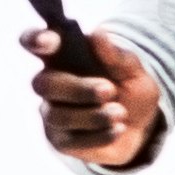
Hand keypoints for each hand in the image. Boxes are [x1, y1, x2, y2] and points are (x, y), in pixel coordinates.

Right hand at [28, 25, 167, 170]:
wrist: (141, 125)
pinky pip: (72, 141)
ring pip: (59, 116)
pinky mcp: (60, 141)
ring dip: (93, 116)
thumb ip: (115, 54)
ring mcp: (51, 113)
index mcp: (61, 56)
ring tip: (120, 113)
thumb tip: (98, 34)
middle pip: (44, 84)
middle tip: (109, 90)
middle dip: (77, 89)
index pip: (32, 41)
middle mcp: (50, 83)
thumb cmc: (129, 88)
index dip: (34, 39)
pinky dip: (98, 135)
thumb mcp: (132, 70)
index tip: (52, 40)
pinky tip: (117, 129)